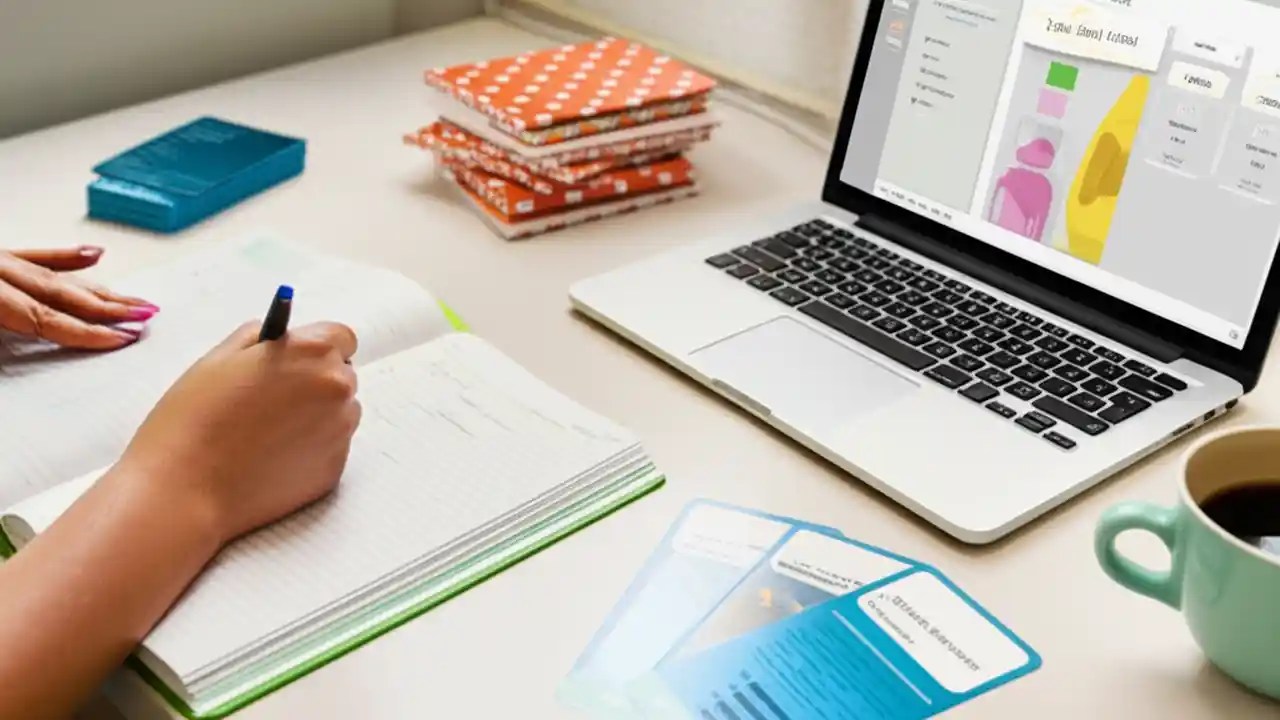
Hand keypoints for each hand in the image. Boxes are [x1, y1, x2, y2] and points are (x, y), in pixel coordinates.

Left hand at [0, 246, 157, 349]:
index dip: (88, 331)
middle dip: (109, 307)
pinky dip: (69, 256)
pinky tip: (95, 254)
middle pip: (64, 292)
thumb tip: (13, 365)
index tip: (124, 338)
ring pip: (58, 276)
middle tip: (147, 315)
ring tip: (132, 299)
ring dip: (98, 288)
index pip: (47, 317)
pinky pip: (37, 254)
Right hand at [115, 321, 361, 544]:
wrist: (185, 490)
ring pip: (340, 411)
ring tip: (267, 431)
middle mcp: (337, 388)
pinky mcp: (335, 468)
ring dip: (317, 414)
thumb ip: (258, 339)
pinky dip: (310, 447)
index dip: (317, 347)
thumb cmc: (193, 420)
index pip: (341, 337)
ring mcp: (340, 431)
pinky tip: (270, 457)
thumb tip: (278, 336)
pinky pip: (331, 446)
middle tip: (273, 399)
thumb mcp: (218, 359)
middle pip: (341, 374)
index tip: (297, 359)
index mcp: (312, 352)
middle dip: (315, 380)